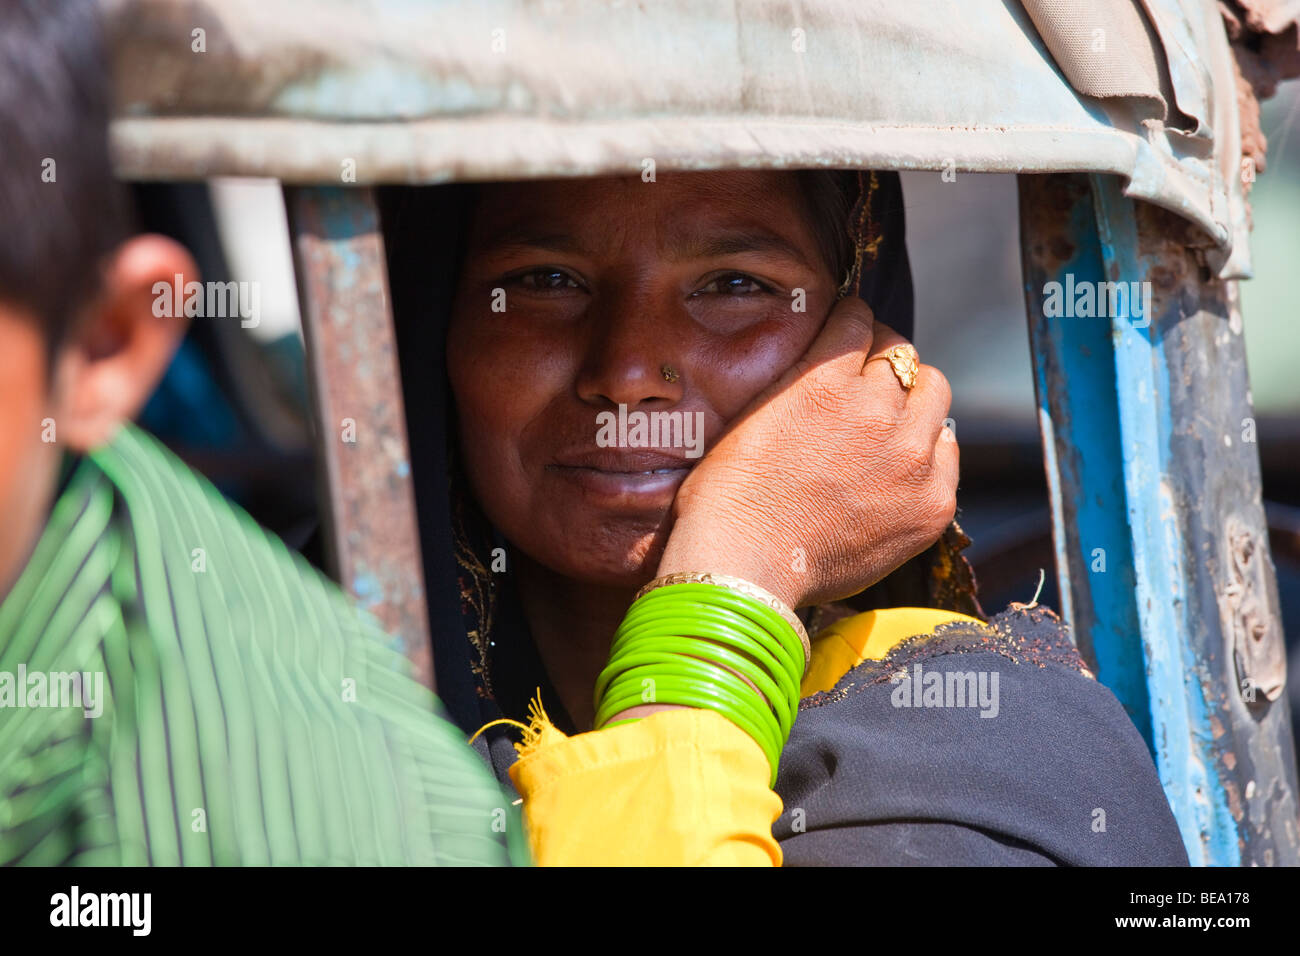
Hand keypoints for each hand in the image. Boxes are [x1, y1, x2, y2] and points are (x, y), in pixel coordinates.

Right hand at [657, 297, 957, 608]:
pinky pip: (948, 454)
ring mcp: (912, 459)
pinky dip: (927, 453)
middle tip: (866, 383)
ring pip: (935, 396)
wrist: (745, 568)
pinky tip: (897, 468)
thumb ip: (800, 379)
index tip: (847, 335)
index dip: (851, 324)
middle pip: (905, 355)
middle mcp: (879, 412)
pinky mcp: (931, 503)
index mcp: (827, 381)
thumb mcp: (754, 413)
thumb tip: (828, 363)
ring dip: (911, 402)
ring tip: (886, 426)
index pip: (860, 320)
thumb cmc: (730, 496)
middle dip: (884, 361)